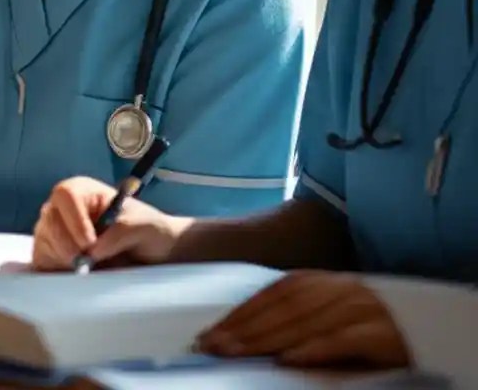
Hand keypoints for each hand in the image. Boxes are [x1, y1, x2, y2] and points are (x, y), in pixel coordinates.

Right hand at [32, 176, 187, 270]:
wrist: (151, 257)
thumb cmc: (149, 231)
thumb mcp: (146, 226)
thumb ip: (122, 231)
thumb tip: (94, 249)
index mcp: (83, 192)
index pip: (66, 195)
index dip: (74, 219)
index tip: (89, 244)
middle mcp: (63, 209)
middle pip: (50, 221)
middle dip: (67, 245)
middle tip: (88, 264)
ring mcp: (53, 233)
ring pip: (44, 244)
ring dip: (64, 261)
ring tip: (91, 270)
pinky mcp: (50, 256)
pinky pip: (43, 263)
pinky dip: (57, 272)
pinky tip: (77, 277)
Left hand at [197, 271, 410, 368]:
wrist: (433, 329)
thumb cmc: (368, 327)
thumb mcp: (329, 314)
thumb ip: (294, 318)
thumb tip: (241, 335)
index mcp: (322, 282)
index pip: (272, 295)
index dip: (240, 314)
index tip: (209, 333)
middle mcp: (339, 289)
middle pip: (282, 309)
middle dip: (243, 329)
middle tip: (211, 347)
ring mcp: (360, 308)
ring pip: (305, 322)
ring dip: (267, 339)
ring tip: (236, 353)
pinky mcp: (381, 333)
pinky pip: (342, 340)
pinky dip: (314, 349)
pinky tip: (289, 360)